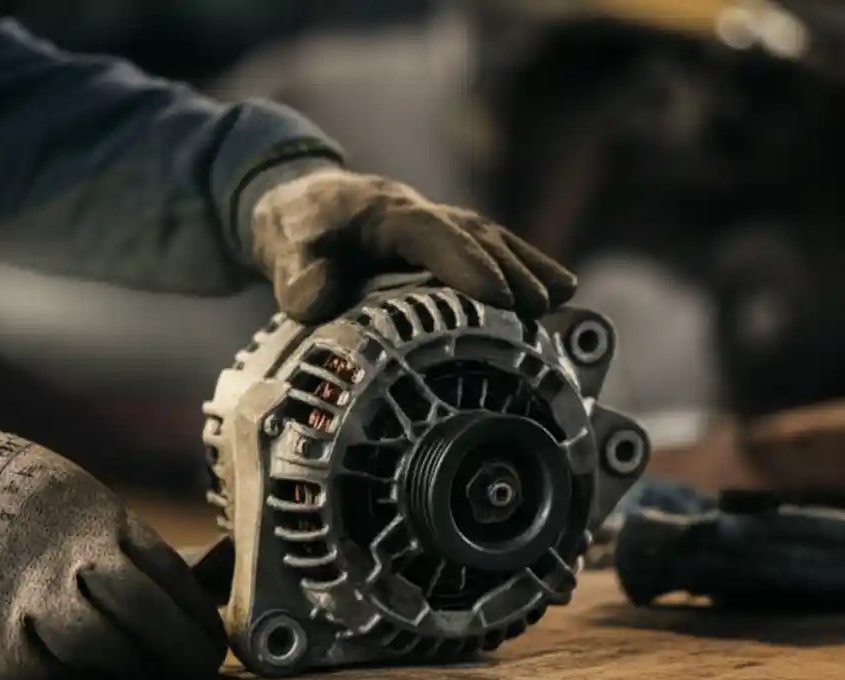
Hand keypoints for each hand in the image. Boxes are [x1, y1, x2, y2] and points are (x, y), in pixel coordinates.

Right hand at [0, 419, 226, 679]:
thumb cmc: (8, 489)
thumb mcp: (80, 496)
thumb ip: (123, 545)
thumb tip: (181, 599)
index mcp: (92, 518)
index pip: (164, 576)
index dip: (195, 618)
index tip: (213, 642)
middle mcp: (58, 560)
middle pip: (136, 619)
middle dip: (174, 653)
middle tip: (197, 670)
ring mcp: (13, 602)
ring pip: (91, 655)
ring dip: (128, 671)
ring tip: (149, 675)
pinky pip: (39, 674)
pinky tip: (94, 677)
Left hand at [249, 168, 576, 322]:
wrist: (297, 203)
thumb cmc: (294, 227)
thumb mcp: (281, 248)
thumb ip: (294, 274)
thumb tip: (314, 302)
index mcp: (383, 213)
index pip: (431, 234)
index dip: (466, 263)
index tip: (497, 296)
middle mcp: (420, 212)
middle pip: (474, 236)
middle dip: (509, 271)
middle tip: (538, 312)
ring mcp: (438, 223)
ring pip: (492, 240)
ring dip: (528, 268)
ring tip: (562, 302)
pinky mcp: (448, 238)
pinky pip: (493, 248)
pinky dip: (528, 266)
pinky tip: (563, 291)